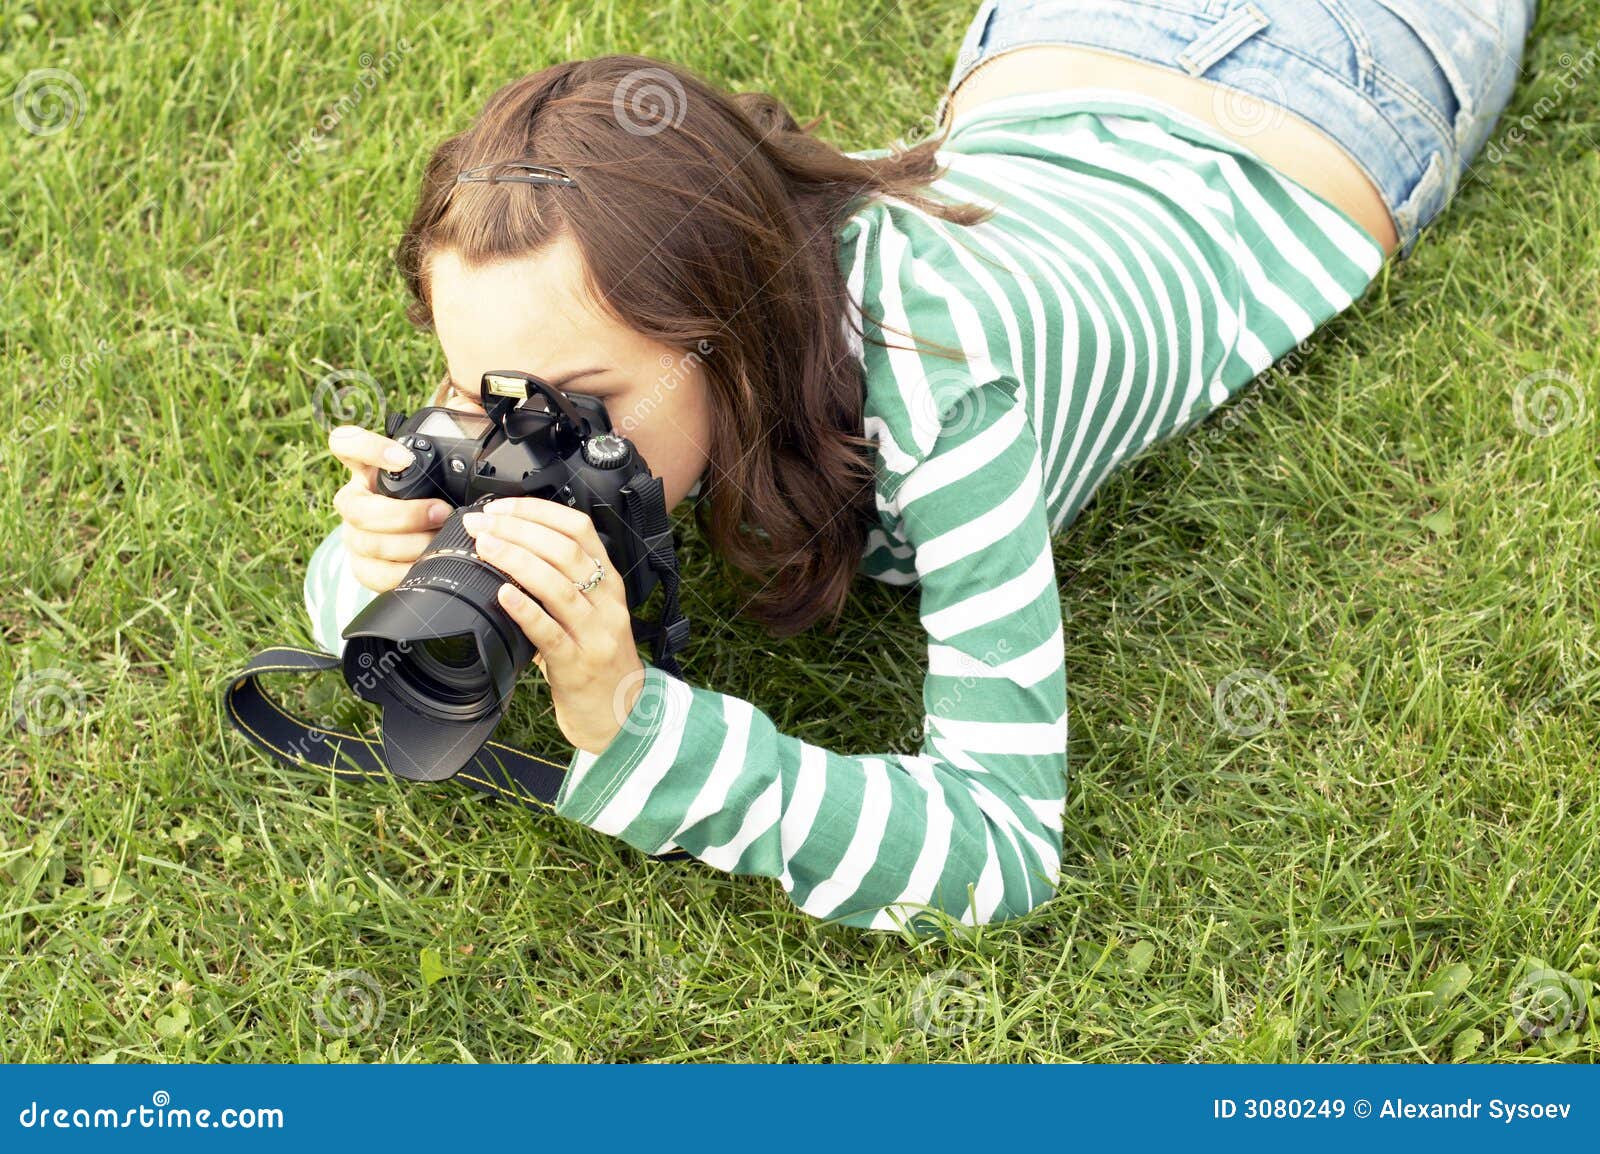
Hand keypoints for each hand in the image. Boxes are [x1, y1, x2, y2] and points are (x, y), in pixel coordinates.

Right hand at [327, 425, 451, 592]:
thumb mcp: (442, 464)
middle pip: (355, 507)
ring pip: (366, 541)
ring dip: (408, 544)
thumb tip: (471, 411)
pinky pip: (372, 572)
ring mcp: (354, 534)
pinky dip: (402, 571)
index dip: (365, 447)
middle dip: (402, 514)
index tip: (402, 458)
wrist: (427, 537)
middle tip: (441, 512)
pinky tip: (425, 565)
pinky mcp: (362, 566)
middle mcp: (354, 499)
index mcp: (367, 467)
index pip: (344, 443)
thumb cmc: (435, 493)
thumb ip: (451, 438)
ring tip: (440, 541)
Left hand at [461, 497, 644, 754]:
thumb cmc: (596, 660)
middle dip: (518, 530)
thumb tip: (510, 547)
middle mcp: (607, 602)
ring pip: (558, 586)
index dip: (537, 511)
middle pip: (565, 550)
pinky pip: (551, 632)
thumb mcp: (589, 611)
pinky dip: (525, 610)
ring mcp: (596, 633)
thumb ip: (562, 581)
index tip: (500, 507)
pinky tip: (502, 595)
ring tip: (484, 548)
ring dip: (517, 561)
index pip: (579, 529)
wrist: (621, 716)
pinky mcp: (579, 665)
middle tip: (480, 524)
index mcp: (608, 582)